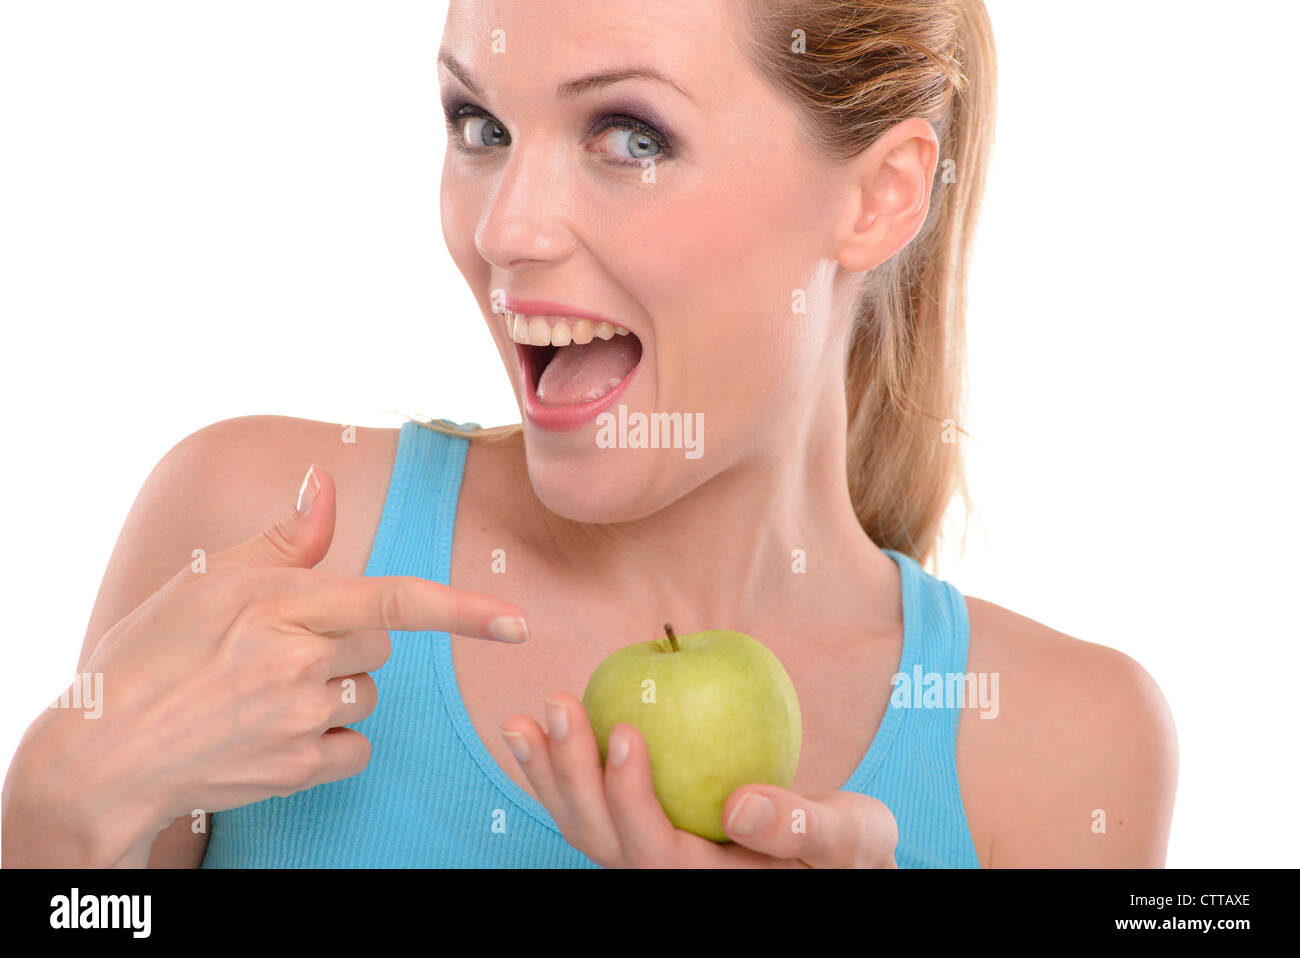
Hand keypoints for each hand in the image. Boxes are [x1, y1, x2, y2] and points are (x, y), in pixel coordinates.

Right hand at [3, 463, 530, 866]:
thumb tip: (325, 483)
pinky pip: (356, 745)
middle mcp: (299, 664)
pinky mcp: (300, 770)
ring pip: (367, 693)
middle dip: (350, 638)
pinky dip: (330, 739)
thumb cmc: (152, 656)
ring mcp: (302, 721)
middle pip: (382, 643)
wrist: (106, 754)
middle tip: (284, 646)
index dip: (462, 610)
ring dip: (336, 689)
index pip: (393, 600)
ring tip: (266, 693)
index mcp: (282, 605)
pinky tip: (278, 732)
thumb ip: (285, 538)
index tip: (517, 623)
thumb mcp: (209, 581)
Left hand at [500, 691, 898, 867]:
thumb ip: (802, 828)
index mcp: (710, 884)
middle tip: (556, 704)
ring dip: (549, 776)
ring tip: (522, 721)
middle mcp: (670, 880)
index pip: (655, 849)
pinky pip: (592, 811)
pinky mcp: (642, 836)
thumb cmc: (848, 848)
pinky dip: (560, 774)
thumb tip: (737, 806)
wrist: (834, 857)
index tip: (625, 728)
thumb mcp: (848, 840)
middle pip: (603, 839)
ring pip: (586, 829)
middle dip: (572, 775)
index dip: (630, 794)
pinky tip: (537, 730)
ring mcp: (650, 860)